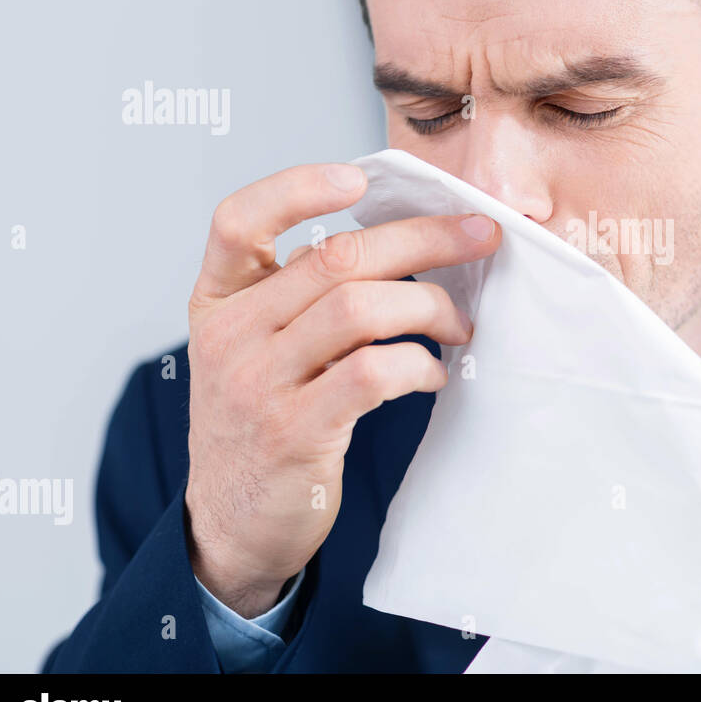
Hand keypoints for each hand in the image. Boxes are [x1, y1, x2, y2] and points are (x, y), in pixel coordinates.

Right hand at [183, 162, 499, 616]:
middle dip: (424, 239)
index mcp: (218, 300)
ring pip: (359, 309)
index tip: (360, 178)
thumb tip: (410, 242)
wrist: (232, 523)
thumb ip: (303, 297)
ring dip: (430, 307)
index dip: (297, 188)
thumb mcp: (257, 348)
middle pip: (334, 258)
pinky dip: (418, 364)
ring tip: (460, 325)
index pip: (237, 220)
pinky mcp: (293, 431)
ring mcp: (256, 384)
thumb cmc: (264, 419)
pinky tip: (432, 375)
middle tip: (481, 236)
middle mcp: (229, 335)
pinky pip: (371, 373)